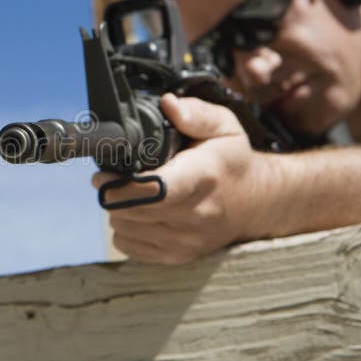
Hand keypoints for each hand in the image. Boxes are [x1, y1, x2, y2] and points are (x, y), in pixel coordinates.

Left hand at [91, 93, 277, 264]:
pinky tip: (139, 212)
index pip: (153, 191)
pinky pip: (128, 246)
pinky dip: (126, 229)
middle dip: (111, 193)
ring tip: (130, 193)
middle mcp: (194, 215)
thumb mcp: (224, 126)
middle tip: (112, 177)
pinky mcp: (177, 256)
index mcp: (202, 178)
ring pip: (123, 228)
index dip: (119, 185)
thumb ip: (196, 112)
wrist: (257, 203)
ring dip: (118, 210)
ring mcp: (185, 241)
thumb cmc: (232, 161)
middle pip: (128, 212)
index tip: (103, 174)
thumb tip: (167, 104)